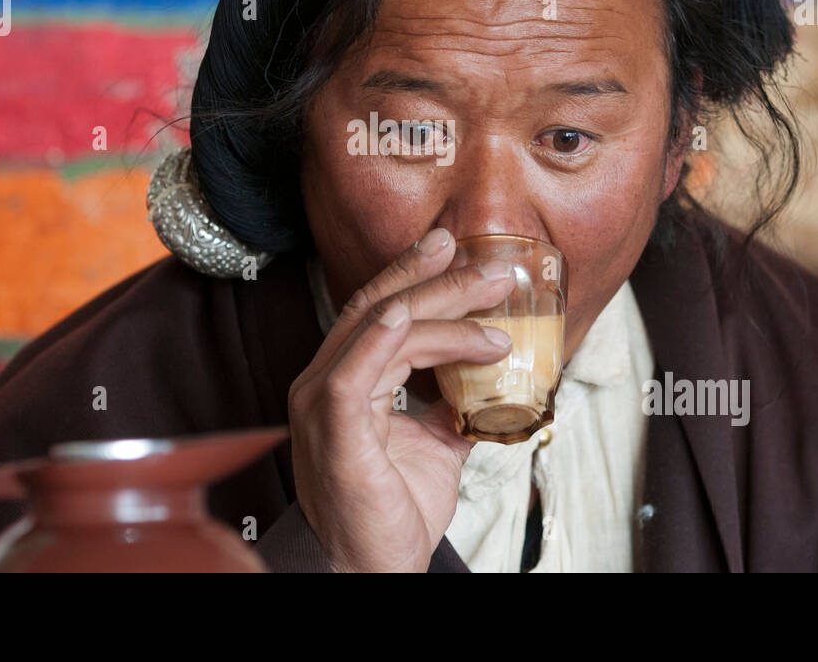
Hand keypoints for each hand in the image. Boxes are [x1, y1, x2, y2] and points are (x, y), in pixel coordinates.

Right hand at [287, 227, 515, 571]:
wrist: (370, 571)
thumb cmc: (389, 513)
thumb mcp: (436, 445)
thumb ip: (454, 403)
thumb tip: (494, 378)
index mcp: (344, 380)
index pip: (377, 310)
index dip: (412, 273)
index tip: (453, 247)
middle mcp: (325, 382)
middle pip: (381, 307)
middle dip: (438, 278)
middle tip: (490, 267)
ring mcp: (323, 404)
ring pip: (381, 331)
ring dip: (442, 309)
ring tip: (494, 302)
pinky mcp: (333, 431)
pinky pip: (353, 374)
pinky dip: (382, 341)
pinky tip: (409, 318)